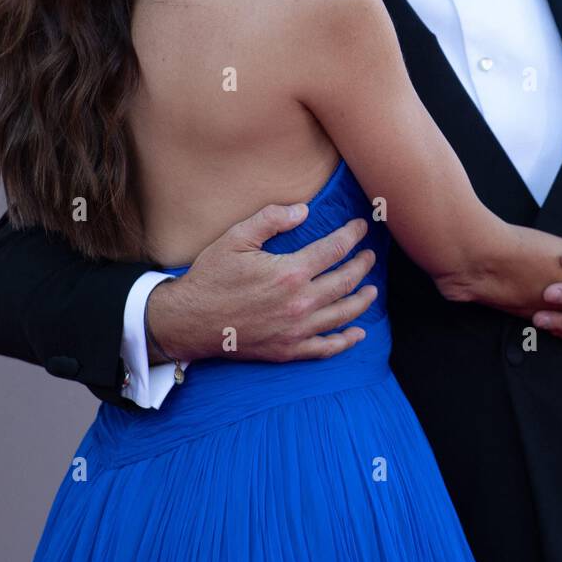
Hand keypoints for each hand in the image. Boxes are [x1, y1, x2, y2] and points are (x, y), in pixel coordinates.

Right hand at [147, 203, 376, 362]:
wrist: (189, 320)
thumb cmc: (212, 276)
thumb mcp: (237, 237)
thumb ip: (272, 219)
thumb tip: (304, 210)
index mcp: (290, 272)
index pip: (334, 250)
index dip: (352, 235)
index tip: (361, 227)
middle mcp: (300, 303)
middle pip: (345, 281)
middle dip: (362, 265)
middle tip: (370, 256)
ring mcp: (296, 330)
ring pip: (342, 314)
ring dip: (362, 300)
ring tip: (372, 290)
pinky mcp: (288, 350)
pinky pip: (325, 347)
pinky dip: (345, 341)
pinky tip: (357, 334)